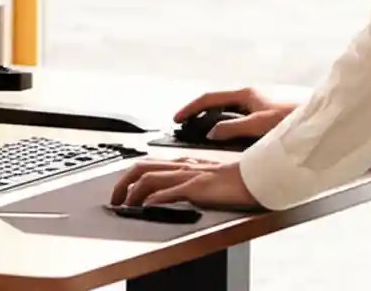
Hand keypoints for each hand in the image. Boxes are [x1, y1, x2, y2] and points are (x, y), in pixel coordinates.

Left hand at [109, 158, 259, 209]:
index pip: (148, 165)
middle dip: (122, 183)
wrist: (254, 177)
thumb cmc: (235, 179)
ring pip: (151, 178)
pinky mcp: (197, 187)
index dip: (129, 177)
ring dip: (133, 192)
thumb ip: (188, 182)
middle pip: (142, 168)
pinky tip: (147, 206)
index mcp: (183, 163)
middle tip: (115, 199)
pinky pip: (171, 191)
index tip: (121, 191)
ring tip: (126, 205)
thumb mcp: (205, 178)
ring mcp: (188, 175)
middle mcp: (182, 166)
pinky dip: (156, 198)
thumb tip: (170, 193)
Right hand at [175, 87, 296, 140]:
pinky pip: (233, 117)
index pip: (209, 98)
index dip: (190, 108)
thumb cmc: (291, 120)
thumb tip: (211, 132)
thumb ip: (233, 128)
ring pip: (223, 110)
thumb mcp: (258, 125)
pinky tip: (222, 135)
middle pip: (214, 102)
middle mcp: (247, 96)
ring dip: (209, 119)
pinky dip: (222, 124)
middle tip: (183, 125)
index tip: (177, 118)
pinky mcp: (259, 113)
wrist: (316, 123)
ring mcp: (253, 104)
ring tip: (197, 131)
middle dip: (196, 112)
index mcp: (244, 94)